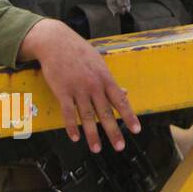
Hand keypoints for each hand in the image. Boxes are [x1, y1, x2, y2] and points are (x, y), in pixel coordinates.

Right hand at [20, 18, 138, 151]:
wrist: (56, 42)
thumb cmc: (80, 53)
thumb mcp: (100, 64)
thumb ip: (111, 81)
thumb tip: (125, 93)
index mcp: (106, 78)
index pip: (120, 101)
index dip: (129, 116)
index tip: (136, 130)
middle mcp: (94, 85)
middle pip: (106, 112)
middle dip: (114, 131)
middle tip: (120, 147)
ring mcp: (78, 89)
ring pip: (88, 116)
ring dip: (93, 135)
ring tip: (97, 149)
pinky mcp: (62, 91)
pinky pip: (68, 112)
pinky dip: (72, 126)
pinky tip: (75, 137)